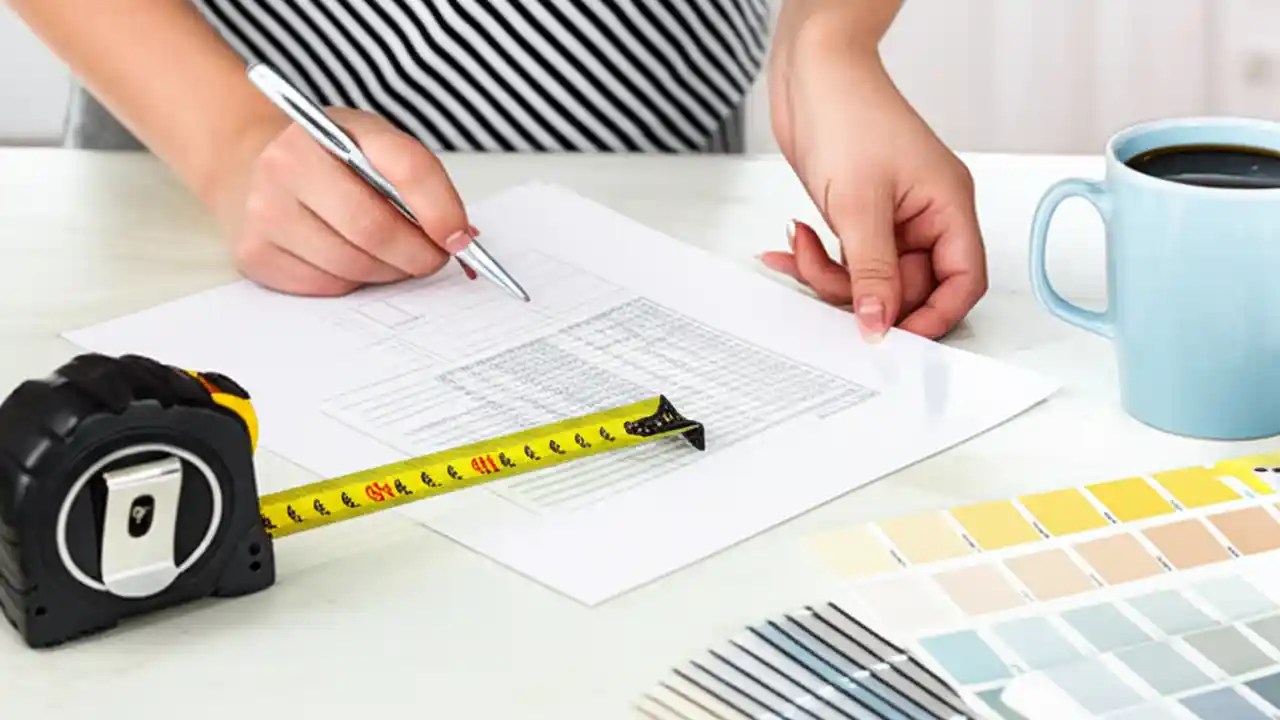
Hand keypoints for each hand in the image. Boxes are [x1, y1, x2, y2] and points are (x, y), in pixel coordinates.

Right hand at [207, 107, 475, 295]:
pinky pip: (326, 286)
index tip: (460, 237)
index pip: (402, 169)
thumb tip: (460, 235)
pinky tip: (349, 260)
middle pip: (374, 231)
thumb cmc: (325, 158)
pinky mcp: (255, 255)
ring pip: (352, 266)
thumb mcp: (370, 142)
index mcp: (324, 131)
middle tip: (432, 258)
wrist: (246, 166)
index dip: (440, 209)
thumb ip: (418, 177)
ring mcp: (263, 214)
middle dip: (417, 254)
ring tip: (392, 257)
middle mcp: (284, 168)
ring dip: (387, 272)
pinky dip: (352, 281)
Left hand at [763, 15, 986, 341]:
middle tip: (825, 280)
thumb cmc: (848, 114)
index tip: (895, 335)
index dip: (935, 314)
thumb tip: (881, 325)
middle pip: (910, 287)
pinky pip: (846, 259)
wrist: (810, 73)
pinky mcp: (859, 216)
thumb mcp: (859, 205)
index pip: (963, 280)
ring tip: (801, 246)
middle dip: (863, 292)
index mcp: (948, 207)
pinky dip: (817, 259)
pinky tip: (791, 245)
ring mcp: (892, 218)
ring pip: (871, 278)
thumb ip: (871, 273)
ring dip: (829, 275)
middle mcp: (926, 216)